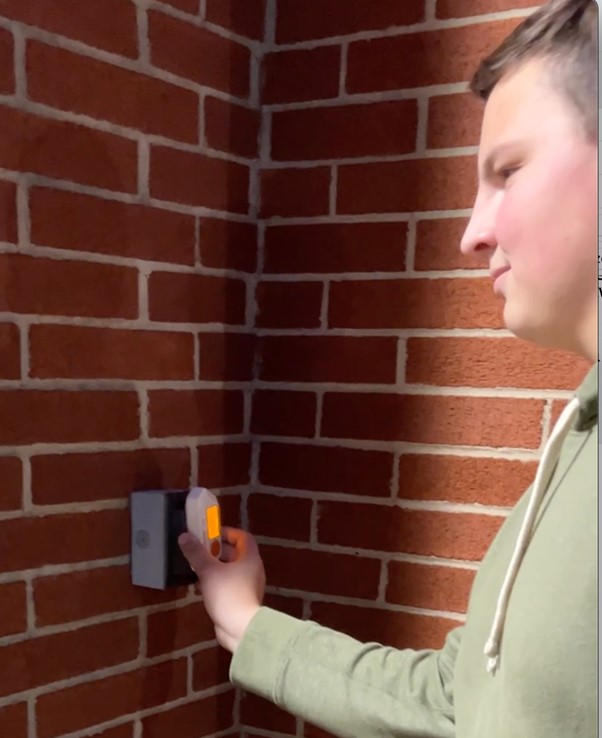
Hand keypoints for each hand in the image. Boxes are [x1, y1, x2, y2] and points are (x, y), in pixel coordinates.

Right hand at [178, 526, 265, 652]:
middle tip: (200, 549)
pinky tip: (200, 586)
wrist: (240, 628)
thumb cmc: (228, 594)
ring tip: (197, 566)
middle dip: (217, 550)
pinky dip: (216, 581)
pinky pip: (228, 584)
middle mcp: (252, 569)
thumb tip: (184, 536)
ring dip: (215, 566)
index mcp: (250, 558)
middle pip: (235, 553)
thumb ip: (196, 553)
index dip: (228, 532)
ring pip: (230, 570)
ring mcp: (248, 585)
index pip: (243, 537)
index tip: (211, 533)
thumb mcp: (209, 571)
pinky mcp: (241, 599)